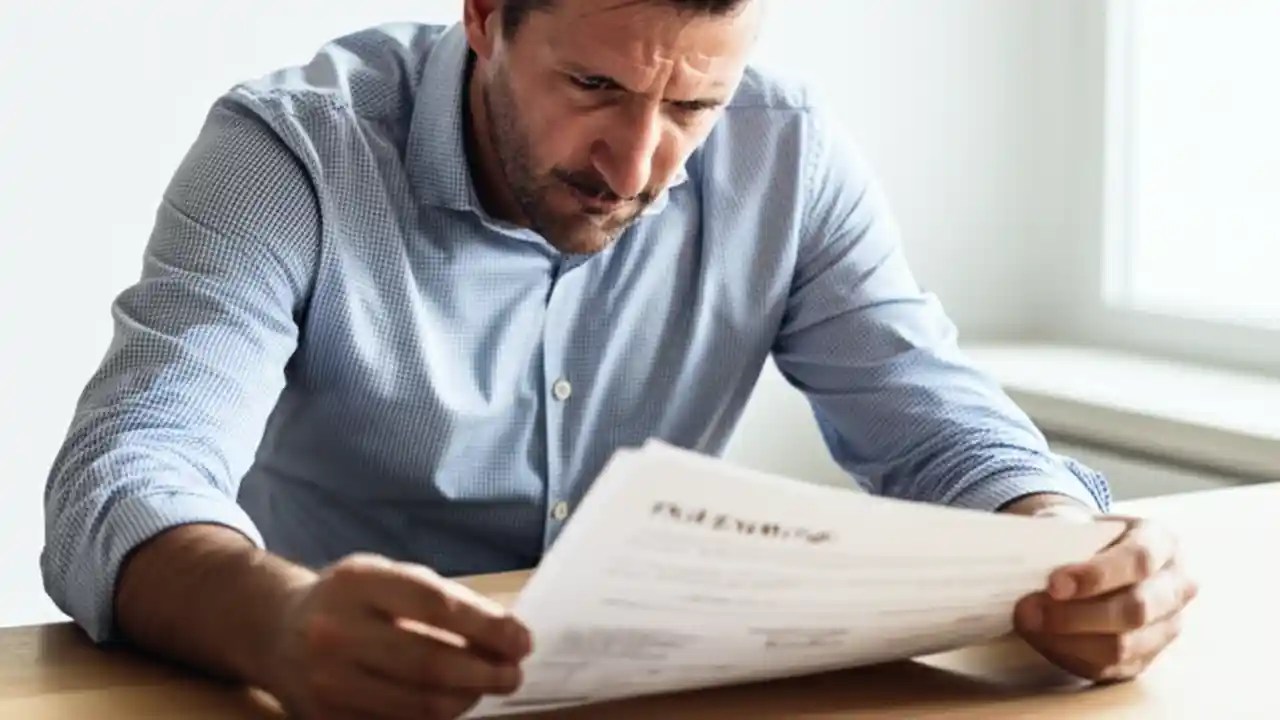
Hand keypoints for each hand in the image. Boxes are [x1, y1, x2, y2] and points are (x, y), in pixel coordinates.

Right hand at [263, 553, 532, 719]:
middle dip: (484, 672)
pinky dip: (434, 717)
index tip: (522, 640)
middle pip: (429, 662)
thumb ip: (444, 599)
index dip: (487, 626)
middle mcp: (334, 630)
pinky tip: (453, 702)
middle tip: (514, 674)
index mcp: (356, 581)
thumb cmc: (352, 599)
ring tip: (489, 687)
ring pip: (416, 704)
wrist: (275, 629)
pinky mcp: (323, 717)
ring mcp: (325, 680)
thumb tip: (507, 633)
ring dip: (465, 699)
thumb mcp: (389, 577)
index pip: (436, 606)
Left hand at [1013, 515, 1197, 681]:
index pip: (1138, 560)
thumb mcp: (1073, 522)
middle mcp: (1174, 586)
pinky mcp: (1145, 657)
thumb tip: (1031, 562)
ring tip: (1029, 623)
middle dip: (1076, 614)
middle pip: (1136, 610)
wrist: (1089, 556)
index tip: (1054, 583)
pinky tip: (1041, 638)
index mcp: (1161, 542)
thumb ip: (1060, 537)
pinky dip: (1069, 655)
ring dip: (1068, 639)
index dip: (1096, 575)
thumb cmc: (1080, 536)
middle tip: (1029, 609)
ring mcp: (1165, 626)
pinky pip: (1109, 667)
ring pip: (1123, 646)